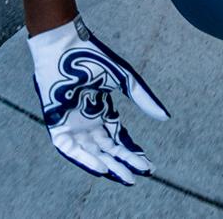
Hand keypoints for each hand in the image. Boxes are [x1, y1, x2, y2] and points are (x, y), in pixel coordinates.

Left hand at [28, 19, 168, 184]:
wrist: (64, 46)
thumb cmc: (92, 57)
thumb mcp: (125, 80)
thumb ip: (143, 100)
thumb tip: (166, 118)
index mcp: (102, 110)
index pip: (118, 137)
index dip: (132, 151)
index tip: (147, 165)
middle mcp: (87, 121)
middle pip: (106, 149)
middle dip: (122, 163)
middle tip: (136, 177)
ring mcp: (71, 124)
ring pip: (90, 152)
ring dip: (106, 165)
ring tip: (123, 177)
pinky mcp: (56, 124)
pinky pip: (70, 149)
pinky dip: (84, 160)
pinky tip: (101, 168)